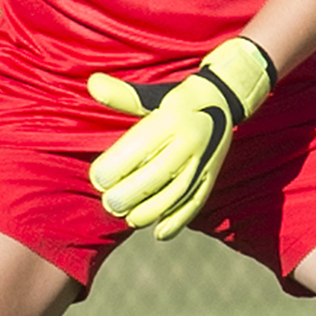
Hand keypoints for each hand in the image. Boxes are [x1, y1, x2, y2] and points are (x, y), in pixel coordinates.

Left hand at [87, 37, 276, 239]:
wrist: (224, 98)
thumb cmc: (176, 100)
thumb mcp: (151, 95)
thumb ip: (122, 95)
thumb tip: (91, 83)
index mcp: (171, 118)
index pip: (139, 148)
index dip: (115, 167)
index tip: (97, 179)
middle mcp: (190, 140)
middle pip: (156, 175)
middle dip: (129, 195)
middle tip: (109, 204)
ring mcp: (204, 160)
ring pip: (176, 194)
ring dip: (151, 211)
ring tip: (129, 219)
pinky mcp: (212, 175)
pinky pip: (196, 202)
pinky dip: (178, 221)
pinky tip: (159, 233)